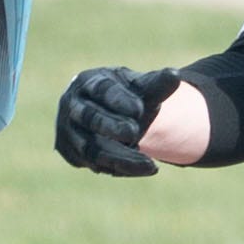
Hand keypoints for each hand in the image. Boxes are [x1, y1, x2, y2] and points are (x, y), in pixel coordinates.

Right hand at [53, 65, 177, 176]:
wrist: (113, 116)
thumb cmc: (128, 98)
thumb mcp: (142, 89)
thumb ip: (158, 84)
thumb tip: (175, 74)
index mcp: (89, 81)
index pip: (101, 90)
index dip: (119, 100)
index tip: (139, 110)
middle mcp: (72, 104)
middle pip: (89, 118)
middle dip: (112, 127)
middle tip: (136, 133)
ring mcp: (67, 130)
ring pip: (92, 149)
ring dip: (121, 157)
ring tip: (150, 164)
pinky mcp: (71, 153)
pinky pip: (95, 165)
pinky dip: (119, 168)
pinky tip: (143, 168)